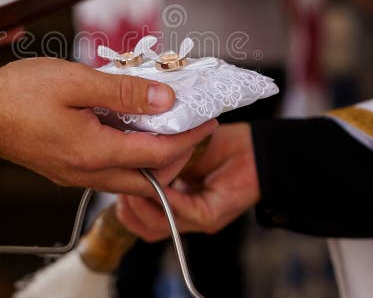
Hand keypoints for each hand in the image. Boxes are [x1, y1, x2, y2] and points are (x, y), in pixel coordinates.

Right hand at [0, 57, 218, 195]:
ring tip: (163, 122)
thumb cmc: (16, 95)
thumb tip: (165, 99)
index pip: (158, 154)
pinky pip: (108, 170)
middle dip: (177, 154)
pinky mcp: (65, 169)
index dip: (189, 137)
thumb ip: (123, 92)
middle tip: (190, 125)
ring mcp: (75, 174)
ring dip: (152, 156)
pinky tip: (127, 125)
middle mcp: (87, 172)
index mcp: (94, 152)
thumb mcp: (75, 81)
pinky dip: (128, 153)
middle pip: (148, 177)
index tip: (208, 120)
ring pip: (129, 177)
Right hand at [116, 123, 256, 239]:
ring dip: (142, 202)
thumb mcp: (179, 150)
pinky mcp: (209, 216)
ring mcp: (194, 219)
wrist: (257, 149)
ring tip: (137, 177)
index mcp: (173, 201)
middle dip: (126, 204)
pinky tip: (159, 179)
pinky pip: (180, 212)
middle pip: (143, 226)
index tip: (115, 174)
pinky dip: (165, 196)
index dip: (123, 200)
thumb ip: (158, 160)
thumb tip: (127, 156)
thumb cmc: (220, 146)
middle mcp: (182, 215)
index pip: (138, 216)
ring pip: (157, 226)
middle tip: (122, 178)